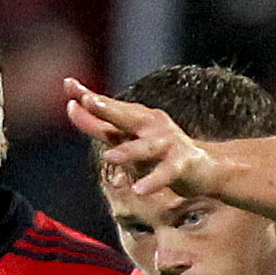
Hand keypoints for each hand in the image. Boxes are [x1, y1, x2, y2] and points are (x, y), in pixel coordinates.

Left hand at [65, 78, 217, 197]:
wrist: (207, 167)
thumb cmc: (161, 153)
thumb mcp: (128, 139)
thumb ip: (100, 126)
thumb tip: (72, 107)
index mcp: (138, 119)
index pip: (109, 107)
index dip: (88, 97)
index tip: (68, 83)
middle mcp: (152, 126)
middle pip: (127, 117)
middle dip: (109, 109)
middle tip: (88, 101)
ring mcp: (168, 144)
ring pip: (146, 148)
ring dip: (129, 151)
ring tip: (110, 158)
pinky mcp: (182, 164)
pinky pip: (165, 174)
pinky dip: (153, 181)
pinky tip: (139, 191)